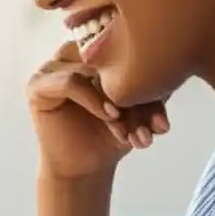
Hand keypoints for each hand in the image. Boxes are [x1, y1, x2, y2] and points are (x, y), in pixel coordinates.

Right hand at [28, 41, 168, 179]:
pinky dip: (94, 99)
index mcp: (99, 49)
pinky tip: (110, 116)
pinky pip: (70, 82)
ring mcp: (53, 65)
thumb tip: (176, 66)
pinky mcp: (38, 84)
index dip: (150, 78)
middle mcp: (74, 52)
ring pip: (94, 71)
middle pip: (112, 61)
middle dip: (136, 94)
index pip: (128, 51)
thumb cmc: (114, 133)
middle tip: (155, 126)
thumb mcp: (141, 106)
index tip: (164, 119)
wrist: (87, 166)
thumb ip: (153, 83)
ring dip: (118, 101)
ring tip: (132, 128)